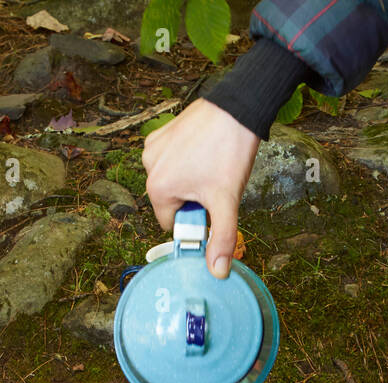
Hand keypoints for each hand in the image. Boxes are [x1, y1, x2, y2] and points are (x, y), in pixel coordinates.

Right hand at [143, 98, 259, 278]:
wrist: (238, 107)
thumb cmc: (229, 152)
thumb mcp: (226, 201)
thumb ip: (220, 238)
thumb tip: (217, 271)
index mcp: (158, 187)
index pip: (170, 223)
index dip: (193, 220)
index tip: (211, 207)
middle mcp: (149, 166)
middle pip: (171, 201)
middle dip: (193, 199)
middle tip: (215, 185)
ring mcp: (154, 146)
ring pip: (173, 180)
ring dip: (191, 180)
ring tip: (212, 165)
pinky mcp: (162, 132)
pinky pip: (173, 159)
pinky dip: (188, 161)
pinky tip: (206, 152)